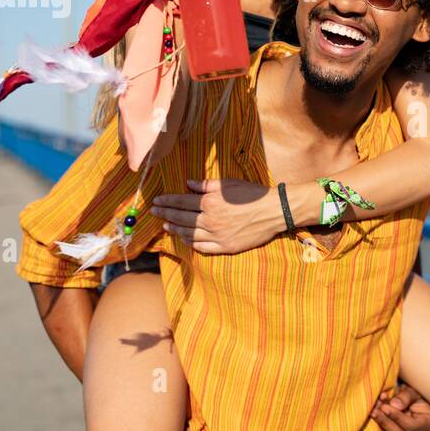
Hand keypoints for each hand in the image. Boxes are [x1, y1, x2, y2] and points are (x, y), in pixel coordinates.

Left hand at [152, 179, 282, 253]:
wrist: (274, 211)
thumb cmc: (253, 195)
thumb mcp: (229, 184)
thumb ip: (207, 185)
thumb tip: (188, 183)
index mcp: (210, 202)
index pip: (182, 201)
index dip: (167, 201)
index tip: (156, 201)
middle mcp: (210, 219)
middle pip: (182, 218)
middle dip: (166, 214)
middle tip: (154, 212)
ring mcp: (217, 235)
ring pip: (189, 234)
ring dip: (175, 230)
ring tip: (166, 226)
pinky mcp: (225, 246)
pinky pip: (203, 247)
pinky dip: (191, 243)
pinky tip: (184, 239)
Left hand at [371, 384, 429, 430]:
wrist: (419, 396)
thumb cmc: (420, 393)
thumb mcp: (416, 391)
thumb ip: (406, 397)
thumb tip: (393, 405)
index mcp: (428, 423)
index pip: (411, 425)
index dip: (397, 418)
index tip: (385, 407)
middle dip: (385, 421)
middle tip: (375, 410)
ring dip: (380, 420)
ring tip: (373, 408)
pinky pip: (387, 430)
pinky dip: (380, 419)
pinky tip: (374, 409)